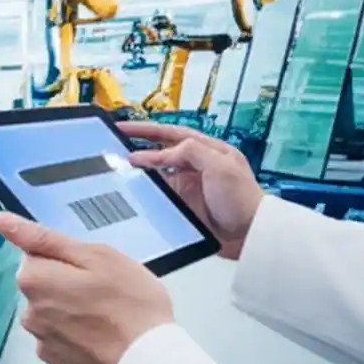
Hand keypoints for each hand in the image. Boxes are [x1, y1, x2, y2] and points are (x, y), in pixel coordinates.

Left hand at [0, 213, 173, 363]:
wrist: (148, 360)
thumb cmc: (129, 303)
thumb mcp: (94, 255)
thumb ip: (43, 237)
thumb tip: (2, 221)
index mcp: (34, 278)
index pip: (36, 252)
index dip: (67, 256)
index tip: (90, 267)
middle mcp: (29, 309)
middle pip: (42, 281)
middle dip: (67, 280)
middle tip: (103, 289)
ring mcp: (41, 337)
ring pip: (51, 308)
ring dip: (70, 307)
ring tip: (105, 314)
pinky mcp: (54, 358)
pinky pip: (58, 333)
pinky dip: (74, 331)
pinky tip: (99, 333)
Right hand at [118, 121, 263, 259]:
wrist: (250, 235)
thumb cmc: (244, 200)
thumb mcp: (220, 166)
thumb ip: (192, 151)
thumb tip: (163, 151)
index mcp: (208, 150)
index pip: (171, 134)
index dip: (147, 130)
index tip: (123, 128)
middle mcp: (196, 165)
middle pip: (160, 150)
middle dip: (137, 145)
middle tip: (113, 143)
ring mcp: (189, 186)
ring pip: (157, 172)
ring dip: (139, 169)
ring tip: (118, 166)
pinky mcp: (183, 205)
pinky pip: (159, 193)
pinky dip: (145, 190)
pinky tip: (133, 189)